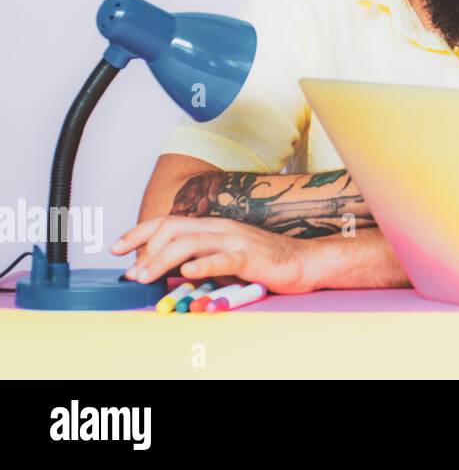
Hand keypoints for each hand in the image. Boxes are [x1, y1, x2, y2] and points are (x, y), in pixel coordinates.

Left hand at [110, 216, 315, 293]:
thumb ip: (196, 259)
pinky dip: (202, 264)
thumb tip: (162, 271)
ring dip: (162, 259)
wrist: (303, 261)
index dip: (137, 232)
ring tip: (145, 277)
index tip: (114, 248)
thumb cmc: (263, 261)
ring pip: (190, 242)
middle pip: (173, 228)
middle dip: (145, 249)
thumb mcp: (222, 257)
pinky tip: (186, 273)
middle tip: (131, 272)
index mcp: (211, 226)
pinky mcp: (250, 256)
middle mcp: (220, 227)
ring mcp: (235, 239)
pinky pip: (223, 258)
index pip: (167, 222)